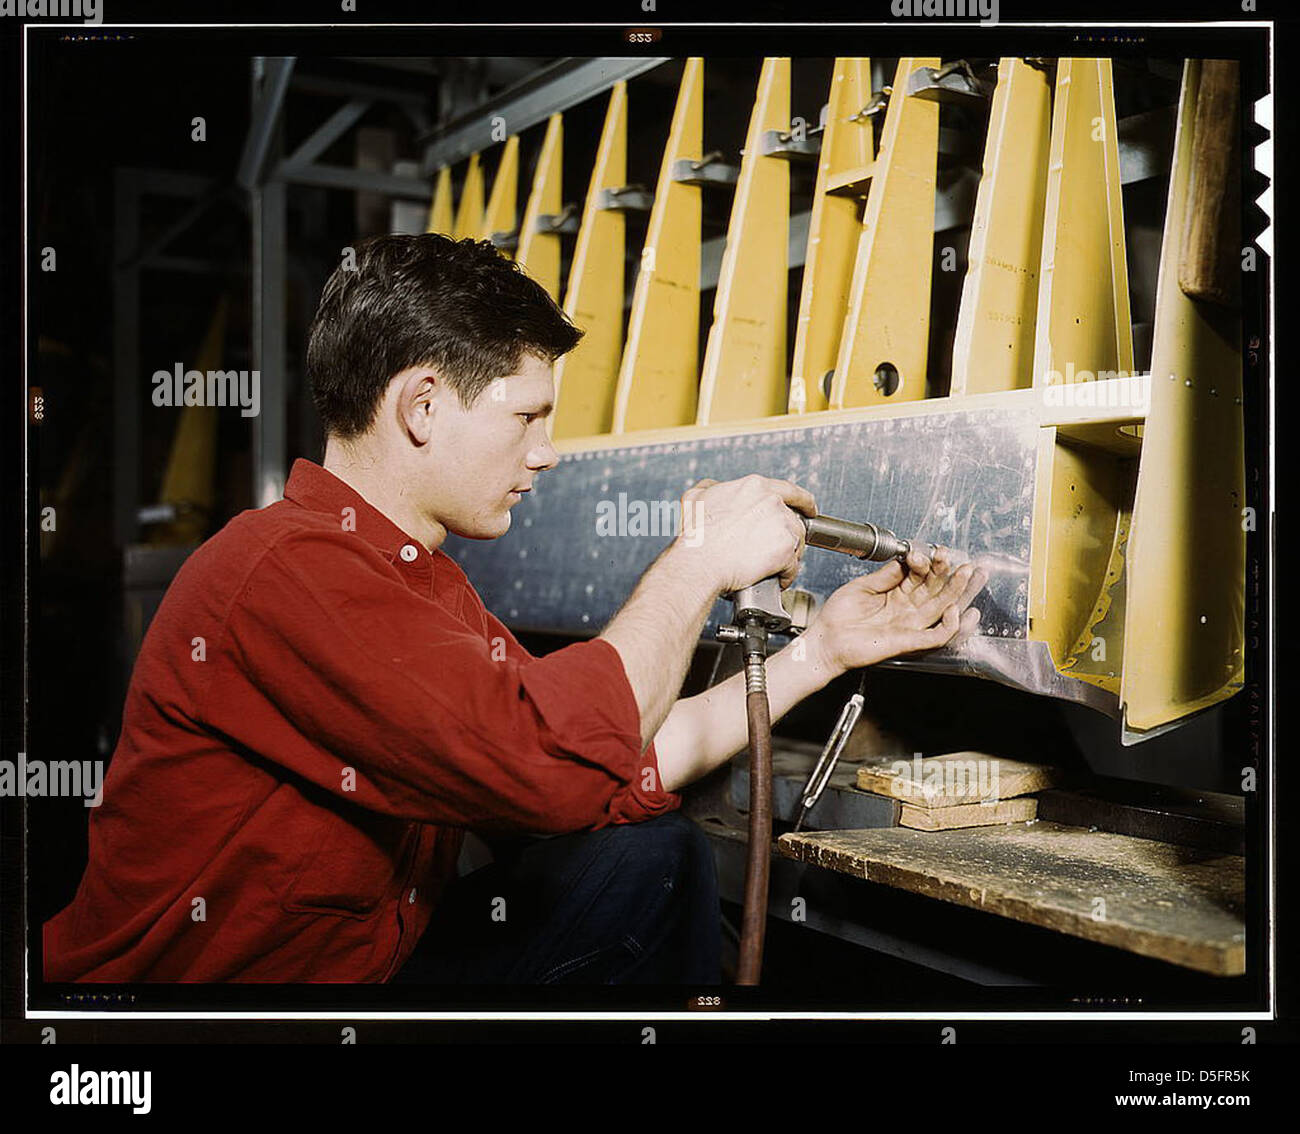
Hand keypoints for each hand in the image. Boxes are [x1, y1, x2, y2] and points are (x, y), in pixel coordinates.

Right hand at [673, 474, 816, 594]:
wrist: (699, 563)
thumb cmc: (695, 536)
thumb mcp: (695, 499)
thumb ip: (711, 487)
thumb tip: (716, 488)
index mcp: (754, 487)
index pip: (790, 490)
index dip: (803, 501)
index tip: (809, 509)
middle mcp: (772, 502)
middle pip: (794, 520)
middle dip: (787, 536)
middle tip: (776, 548)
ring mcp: (781, 525)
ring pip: (797, 542)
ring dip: (788, 555)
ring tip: (772, 566)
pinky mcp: (785, 550)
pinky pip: (793, 566)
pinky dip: (786, 575)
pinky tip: (775, 578)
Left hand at [802, 547, 986, 674]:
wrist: (825, 641)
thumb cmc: (838, 617)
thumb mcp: (862, 586)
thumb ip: (887, 574)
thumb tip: (906, 556)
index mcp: (896, 593)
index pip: (921, 576)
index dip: (927, 563)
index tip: (923, 552)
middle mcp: (907, 609)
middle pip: (937, 590)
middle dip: (952, 574)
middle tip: (963, 560)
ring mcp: (909, 625)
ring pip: (943, 608)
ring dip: (958, 592)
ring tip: (968, 575)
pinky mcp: (908, 641)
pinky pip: (937, 635)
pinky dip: (950, 625)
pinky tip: (955, 609)